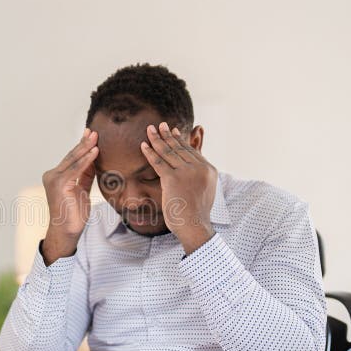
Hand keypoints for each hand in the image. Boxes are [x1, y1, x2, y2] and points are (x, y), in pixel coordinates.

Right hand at [41, 128, 98, 263]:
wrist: (67, 232)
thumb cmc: (74, 214)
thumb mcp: (82, 190)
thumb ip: (85, 175)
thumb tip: (93, 160)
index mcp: (56, 176)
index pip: (71, 158)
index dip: (81, 146)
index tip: (90, 134)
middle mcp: (52, 175)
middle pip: (71, 156)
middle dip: (84, 143)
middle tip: (94, 131)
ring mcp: (54, 179)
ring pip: (73, 160)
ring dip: (85, 147)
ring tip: (96, 137)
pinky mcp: (59, 184)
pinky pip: (76, 169)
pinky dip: (86, 160)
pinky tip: (95, 151)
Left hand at [140, 121, 217, 253]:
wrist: (194, 226)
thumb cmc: (196, 212)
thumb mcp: (203, 190)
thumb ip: (198, 177)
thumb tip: (193, 169)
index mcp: (208, 169)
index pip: (190, 151)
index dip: (179, 140)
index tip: (172, 131)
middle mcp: (199, 168)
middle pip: (179, 148)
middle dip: (167, 135)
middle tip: (159, 125)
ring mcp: (187, 173)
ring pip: (168, 153)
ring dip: (157, 139)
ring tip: (150, 130)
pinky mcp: (173, 179)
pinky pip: (159, 162)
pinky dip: (149, 153)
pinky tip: (143, 145)